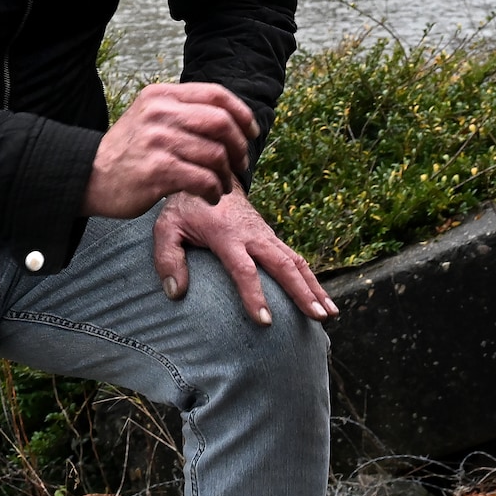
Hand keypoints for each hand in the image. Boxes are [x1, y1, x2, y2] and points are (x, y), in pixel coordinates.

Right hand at [82, 82, 254, 217]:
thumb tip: (230, 120)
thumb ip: (182, 112)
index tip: (250, 133)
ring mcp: (158, 141)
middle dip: (239, 147)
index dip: (241, 114)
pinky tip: (209, 196)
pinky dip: (213, 191)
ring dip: (226, 175)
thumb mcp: (148, 118)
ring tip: (220, 186)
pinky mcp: (157, 170)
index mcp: (160, 96)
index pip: (216, 94)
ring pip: (216, 154)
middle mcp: (159, 113)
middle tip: (239, 165)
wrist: (88, 176)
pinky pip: (203, 179)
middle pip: (221, 123)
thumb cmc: (126, 152)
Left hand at [153, 190, 337, 325]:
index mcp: (226, 235)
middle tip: (317, 318)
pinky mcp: (272, 238)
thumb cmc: (185, 207)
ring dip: (314, 288)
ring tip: (329, 315)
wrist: (210, 175)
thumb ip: (167, 257)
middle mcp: (252, 236)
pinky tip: (323, 301)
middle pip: (282, 265)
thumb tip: (175, 293)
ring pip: (296, 262)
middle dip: (301, 292)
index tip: (265, 321)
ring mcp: (266, 235)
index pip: (244, 269)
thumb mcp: (166, 227)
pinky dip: (312, 280)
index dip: (254, 294)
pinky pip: (296, 259)